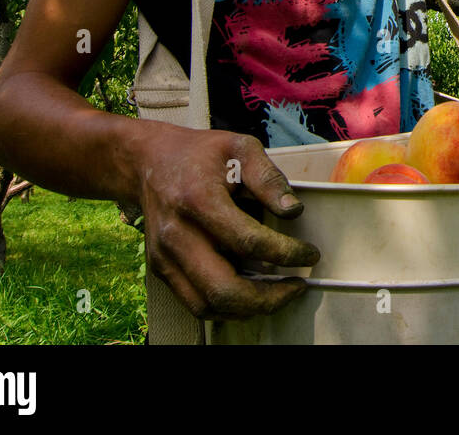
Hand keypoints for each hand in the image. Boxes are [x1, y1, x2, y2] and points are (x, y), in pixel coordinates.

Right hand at [133, 123, 320, 320]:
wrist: (149, 162)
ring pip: (208, 305)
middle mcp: (176, 234)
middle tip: (297, 286)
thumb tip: (293, 211)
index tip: (309, 254)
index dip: (285, 253)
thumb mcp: (240, 149)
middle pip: (224, 287)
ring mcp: (164, 256)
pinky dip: (228, 308)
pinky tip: (252, 295)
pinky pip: (195, 304)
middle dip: (269, 297)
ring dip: (250, 308)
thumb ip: (269, 179)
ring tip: (280, 294)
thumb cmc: (200, 154)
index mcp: (197, 200)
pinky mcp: (161, 269)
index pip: (247, 241)